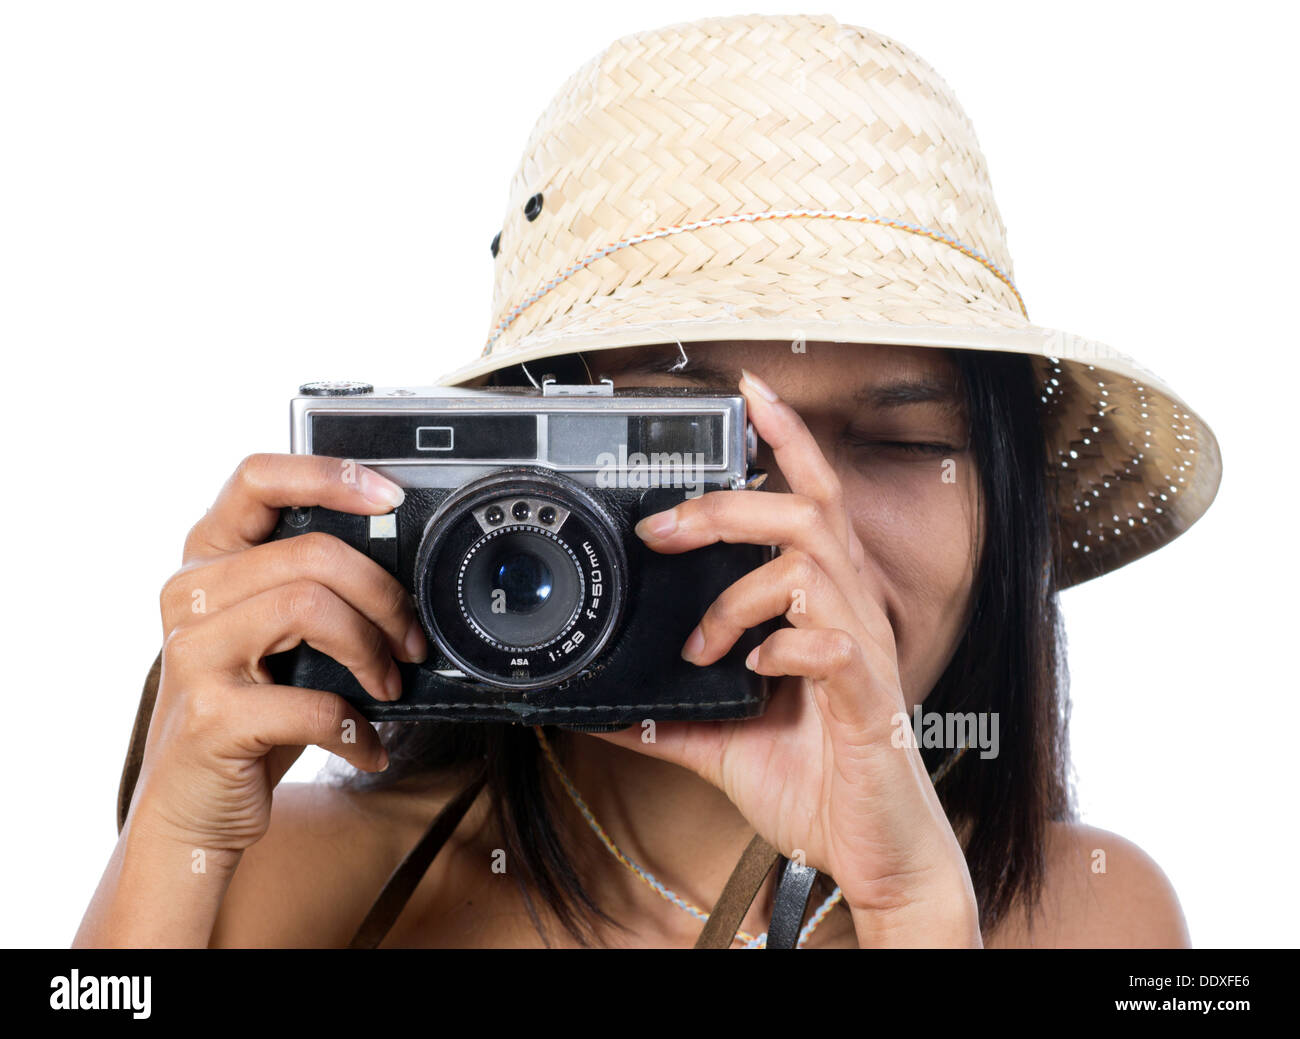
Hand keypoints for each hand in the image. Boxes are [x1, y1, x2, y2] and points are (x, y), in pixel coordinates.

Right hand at [130, 453, 425, 857]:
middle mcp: (191, 594)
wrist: (192, 808)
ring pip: (312, 608)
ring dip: (372, 652)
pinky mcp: (212, 716)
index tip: (390, 497)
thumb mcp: (276, 640)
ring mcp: (194, 654)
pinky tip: (366, 744)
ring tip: (389, 686)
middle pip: (312, 553)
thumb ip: (313, 591)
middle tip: (410, 641)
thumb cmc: (250, 714)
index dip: (329, 476)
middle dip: (384, 596)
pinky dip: (356, 728)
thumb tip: (405, 573)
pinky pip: (313, 702)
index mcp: (210, 559)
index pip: (259, 477)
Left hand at [592, 371, 979, 945]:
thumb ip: (667, 717)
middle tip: (663, 531)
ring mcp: (864, 654)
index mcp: (824, 608)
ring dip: (740, 595)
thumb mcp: (721, 742)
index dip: (787, 441)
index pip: (812, 501)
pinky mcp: (869, 702)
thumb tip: (599, 708)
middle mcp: (851, 615)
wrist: (871, 856)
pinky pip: (835, 646)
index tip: (748, 394)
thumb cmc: (816, 784)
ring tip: (702, 644)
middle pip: (807, 513)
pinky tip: (753, 674)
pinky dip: (783, 649)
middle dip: (728, 506)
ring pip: (815, 565)